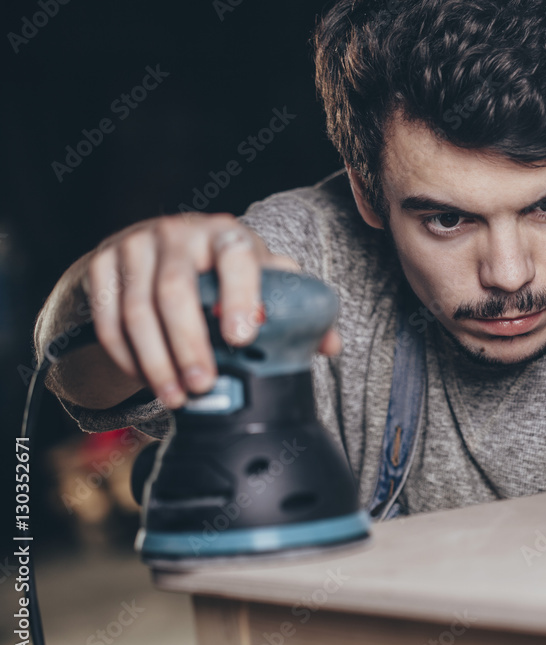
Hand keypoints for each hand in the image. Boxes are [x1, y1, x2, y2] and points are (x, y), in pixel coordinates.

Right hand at [84, 213, 341, 408]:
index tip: (243, 338)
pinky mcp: (102, 265)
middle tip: (204, 386)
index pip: (236, 257)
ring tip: (176, 397)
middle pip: (175, 291)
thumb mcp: (259, 277)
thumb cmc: (221, 270)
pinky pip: (107, 318)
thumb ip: (297, 307)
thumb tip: (330, 346)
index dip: (240, 295)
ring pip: (136, 310)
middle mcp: (177, 232)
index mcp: (226, 234)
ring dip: (155, 360)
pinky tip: (146, 380)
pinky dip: (126, 356)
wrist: (158, 249)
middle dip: (189, 345)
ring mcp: (134, 245)